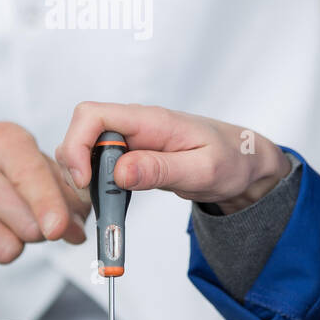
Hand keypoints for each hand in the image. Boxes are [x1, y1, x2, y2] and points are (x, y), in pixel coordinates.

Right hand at [0, 120, 90, 274]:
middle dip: (37, 230)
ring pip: (5, 250)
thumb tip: (78, 230)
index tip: (58, 227)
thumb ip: (60, 190)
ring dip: (10, 245)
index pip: (30, 176)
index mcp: (0, 140)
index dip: (49, 205)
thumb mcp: (21, 156)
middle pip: (27, 226)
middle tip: (20, 214)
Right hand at [56, 101, 290, 211]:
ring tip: (106, 204)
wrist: (243, 163)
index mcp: (150, 120)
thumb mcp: (203, 171)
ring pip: (86, 149)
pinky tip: (112, 203)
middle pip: (82, 132)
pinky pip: (101, 165)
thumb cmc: (230, 160)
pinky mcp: (131, 156)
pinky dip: (98, 185)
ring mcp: (132, 140)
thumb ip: (161, 170)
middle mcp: (135, 125)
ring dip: (86, 177)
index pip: (92, 115)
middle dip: (76, 165)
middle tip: (94, 198)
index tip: (85, 180)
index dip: (76, 145)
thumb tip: (119, 172)